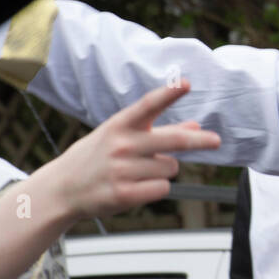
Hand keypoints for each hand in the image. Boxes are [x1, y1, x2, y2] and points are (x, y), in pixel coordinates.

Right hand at [33, 80, 220, 220]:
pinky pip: (162, 188)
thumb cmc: (97, 157)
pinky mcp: (124, 194)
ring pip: (171, 168)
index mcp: (120, 125)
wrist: (62, 188)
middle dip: (199, 141)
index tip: (186, 83)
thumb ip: (158, 131)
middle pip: (174, 141)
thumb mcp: (121, 136)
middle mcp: (122, 145)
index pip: (148, 105)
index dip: (169, 93)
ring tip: (138, 172)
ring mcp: (122, 170)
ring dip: (164, 170)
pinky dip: (157, 188)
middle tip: (216, 140)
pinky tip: (136, 187)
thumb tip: (196, 127)